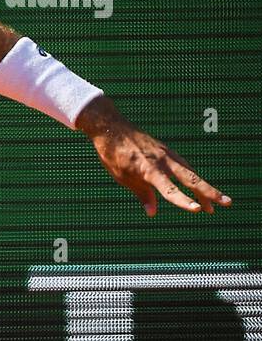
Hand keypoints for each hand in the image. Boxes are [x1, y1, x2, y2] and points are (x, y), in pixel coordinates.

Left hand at [76, 95, 232, 216]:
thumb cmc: (114, 155)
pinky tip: (197, 186)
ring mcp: (167, 154)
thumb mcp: (123, 177)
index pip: (169, 189)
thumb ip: (141, 194)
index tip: (198, 210)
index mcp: (148, 169)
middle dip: (209, 192)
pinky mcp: (167, 150)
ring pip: (190, 172)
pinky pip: (184, 166)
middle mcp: (162, 161)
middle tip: (227, 203)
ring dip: (204, 188)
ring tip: (215, 203)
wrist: (112, 128)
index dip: (183, 201)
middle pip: (190, 179)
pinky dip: (192, 177)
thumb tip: (152, 212)